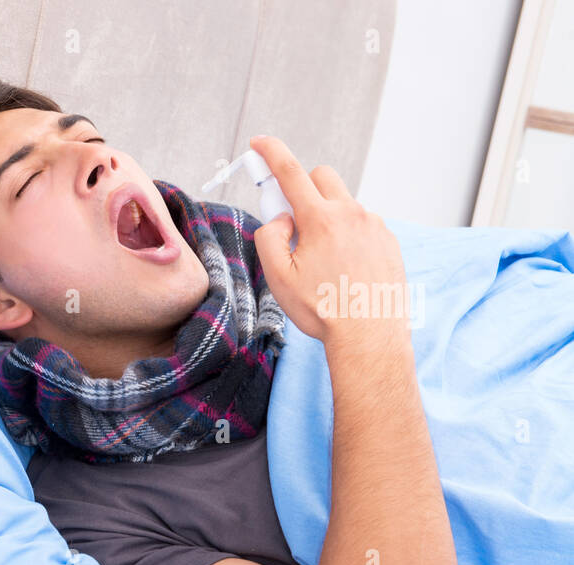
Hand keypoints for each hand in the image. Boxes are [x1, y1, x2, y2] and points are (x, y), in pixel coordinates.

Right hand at [250, 135, 409, 349]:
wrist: (369, 336)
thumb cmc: (322, 310)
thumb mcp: (278, 277)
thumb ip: (270, 238)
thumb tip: (281, 219)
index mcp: (321, 220)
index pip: (290, 172)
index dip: (271, 153)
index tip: (259, 143)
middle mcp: (352, 214)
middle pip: (322, 176)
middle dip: (303, 188)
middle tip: (292, 222)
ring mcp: (375, 226)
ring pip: (343, 204)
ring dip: (327, 218)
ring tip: (323, 262)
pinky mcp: (389, 240)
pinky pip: (361, 224)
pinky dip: (347, 235)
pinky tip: (344, 269)